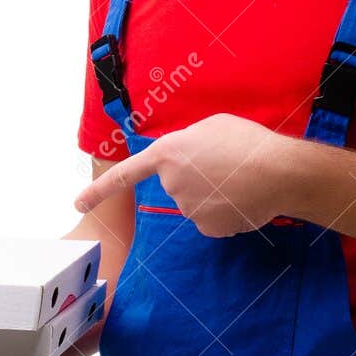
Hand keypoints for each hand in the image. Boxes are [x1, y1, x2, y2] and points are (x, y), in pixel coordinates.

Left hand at [72, 113, 298, 236]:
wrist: (278, 171)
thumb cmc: (247, 141)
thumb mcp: (211, 127)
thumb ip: (188, 143)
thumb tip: (188, 161)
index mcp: (167, 153)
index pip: (125, 174)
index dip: (99, 189)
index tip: (77, 203)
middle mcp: (171, 183)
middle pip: (178, 184)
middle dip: (198, 178)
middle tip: (227, 166)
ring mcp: (188, 208)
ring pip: (197, 203)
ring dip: (214, 195)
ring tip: (239, 179)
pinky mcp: (207, 228)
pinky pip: (213, 219)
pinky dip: (226, 212)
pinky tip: (243, 199)